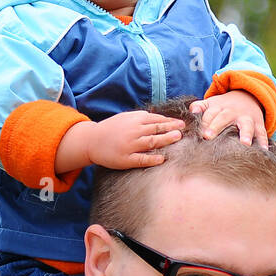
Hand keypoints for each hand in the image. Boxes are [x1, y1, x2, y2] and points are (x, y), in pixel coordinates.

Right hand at [63, 111, 184, 171]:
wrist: (92, 141)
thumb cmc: (112, 129)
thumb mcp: (125, 118)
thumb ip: (141, 117)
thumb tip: (159, 116)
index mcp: (134, 120)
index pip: (156, 119)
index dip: (169, 121)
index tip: (181, 123)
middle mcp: (133, 131)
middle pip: (156, 129)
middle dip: (171, 128)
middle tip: (184, 129)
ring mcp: (129, 145)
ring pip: (151, 142)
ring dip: (165, 139)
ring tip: (177, 138)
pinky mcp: (125, 159)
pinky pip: (141, 159)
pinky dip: (152, 158)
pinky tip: (162, 158)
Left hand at [190, 90, 268, 148]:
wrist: (248, 97)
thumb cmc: (224, 107)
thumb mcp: (212, 103)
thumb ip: (199, 107)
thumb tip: (192, 111)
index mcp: (218, 107)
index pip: (209, 114)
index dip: (203, 122)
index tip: (197, 132)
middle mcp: (232, 112)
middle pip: (223, 118)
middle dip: (216, 126)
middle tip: (208, 136)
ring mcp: (247, 119)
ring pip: (246, 125)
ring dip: (246, 134)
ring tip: (245, 143)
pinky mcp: (258, 125)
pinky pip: (262, 133)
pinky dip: (263, 141)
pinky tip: (263, 150)